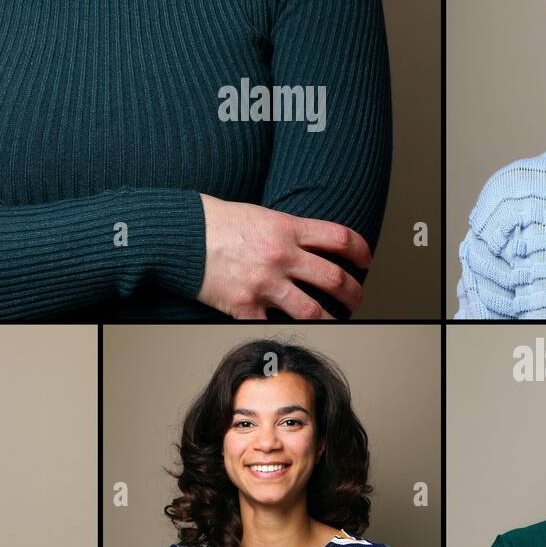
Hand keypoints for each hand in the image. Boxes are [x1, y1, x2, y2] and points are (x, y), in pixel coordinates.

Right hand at [197, 194, 371, 319]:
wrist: (179, 235)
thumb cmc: (215, 221)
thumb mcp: (261, 215)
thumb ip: (288, 231)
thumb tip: (311, 244)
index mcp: (288, 229)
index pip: (340, 239)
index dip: (360, 251)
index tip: (365, 262)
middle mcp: (282, 256)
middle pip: (335, 278)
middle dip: (354, 293)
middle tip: (358, 299)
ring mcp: (265, 283)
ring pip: (314, 311)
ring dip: (333, 320)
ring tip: (338, 322)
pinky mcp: (245, 306)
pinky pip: (275, 327)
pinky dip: (286, 331)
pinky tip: (294, 331)